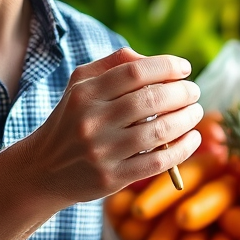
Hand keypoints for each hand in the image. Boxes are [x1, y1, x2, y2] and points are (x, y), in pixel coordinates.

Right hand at [22, 47, 202, 206]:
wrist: (43, 168)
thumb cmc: (71, 120)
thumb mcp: (80, 86)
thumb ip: (112, 65)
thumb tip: (153, 61)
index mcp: (85, 93)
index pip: (135, 72)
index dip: (166, 67)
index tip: (184, 69)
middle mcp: (91, 121)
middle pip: (151, 99)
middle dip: (182, 93)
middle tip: (194, 92)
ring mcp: (101, 151)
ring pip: (159, 131)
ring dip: (187, 119)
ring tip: (196, 112)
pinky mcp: (111, 178)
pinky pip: (158, 162)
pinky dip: (183, 149)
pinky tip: (192, 139)